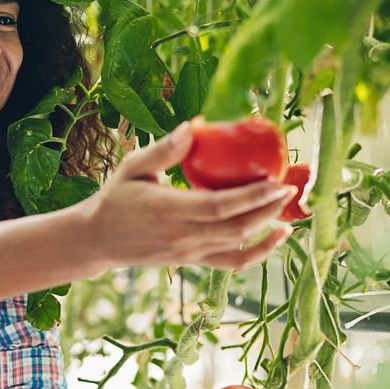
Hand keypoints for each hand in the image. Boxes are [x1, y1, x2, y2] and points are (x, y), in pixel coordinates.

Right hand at [82, 120, 293, 271]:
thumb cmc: (116, 198)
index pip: (219, 207)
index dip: (252, 196)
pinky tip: (277, 236)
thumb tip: (195, 126)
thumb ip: (164, 150)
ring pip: (238, 246)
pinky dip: (259, 253)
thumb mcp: (133, 168)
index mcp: (168, 210)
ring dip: (267, 228)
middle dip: (268, 209)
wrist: (99, 240)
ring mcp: (189, 253)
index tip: (276, 180)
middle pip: (236, 228)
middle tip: (290, 186)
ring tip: (287, 206)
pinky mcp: (193, 262)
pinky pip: (232, 263)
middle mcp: (182, 236)